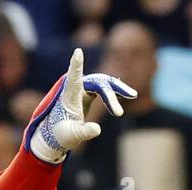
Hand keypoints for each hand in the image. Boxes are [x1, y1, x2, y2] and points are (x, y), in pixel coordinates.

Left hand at [25, 48, 136, 162]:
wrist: (58, 135)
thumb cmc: (61, 135)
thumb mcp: (71, 136)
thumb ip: (84, 132)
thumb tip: (97, 129)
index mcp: (68, 96)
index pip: (73, 78)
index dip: (76, 65)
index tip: (77, 51)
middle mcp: (76, 89)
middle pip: (97, 83)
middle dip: (111, 92)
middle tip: (125, 105)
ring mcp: (83, 89)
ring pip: (103, 83)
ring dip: (117, 89)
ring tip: (133, 95)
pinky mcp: (89, 93)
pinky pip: (103, 88)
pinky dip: (114, 92)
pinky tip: (128, 95)